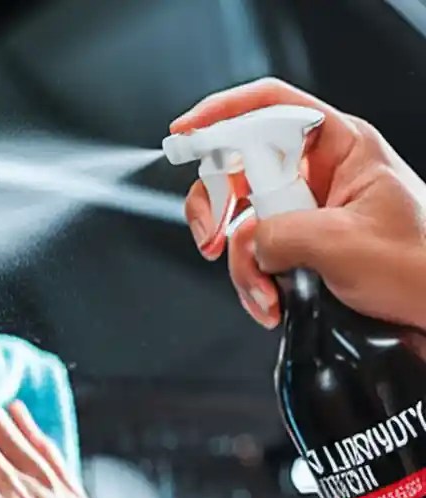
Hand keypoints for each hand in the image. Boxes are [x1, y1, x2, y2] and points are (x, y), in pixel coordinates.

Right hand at [173, 77, 425, 331]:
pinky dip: (252, 281)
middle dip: (217, 207)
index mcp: (340, 147)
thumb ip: (279, 233)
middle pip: (238, 167)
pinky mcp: (298, 245)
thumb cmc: (420, 267)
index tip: (185, 136)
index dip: (222, 114)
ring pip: (240, 221)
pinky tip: (272, 301)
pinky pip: (253, 255)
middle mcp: (317, 173)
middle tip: (212, 235)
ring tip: (264, 290)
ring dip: (240, 262)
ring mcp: (304, 210)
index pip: (269, 107)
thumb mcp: (342, 243)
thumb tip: (248, 243)